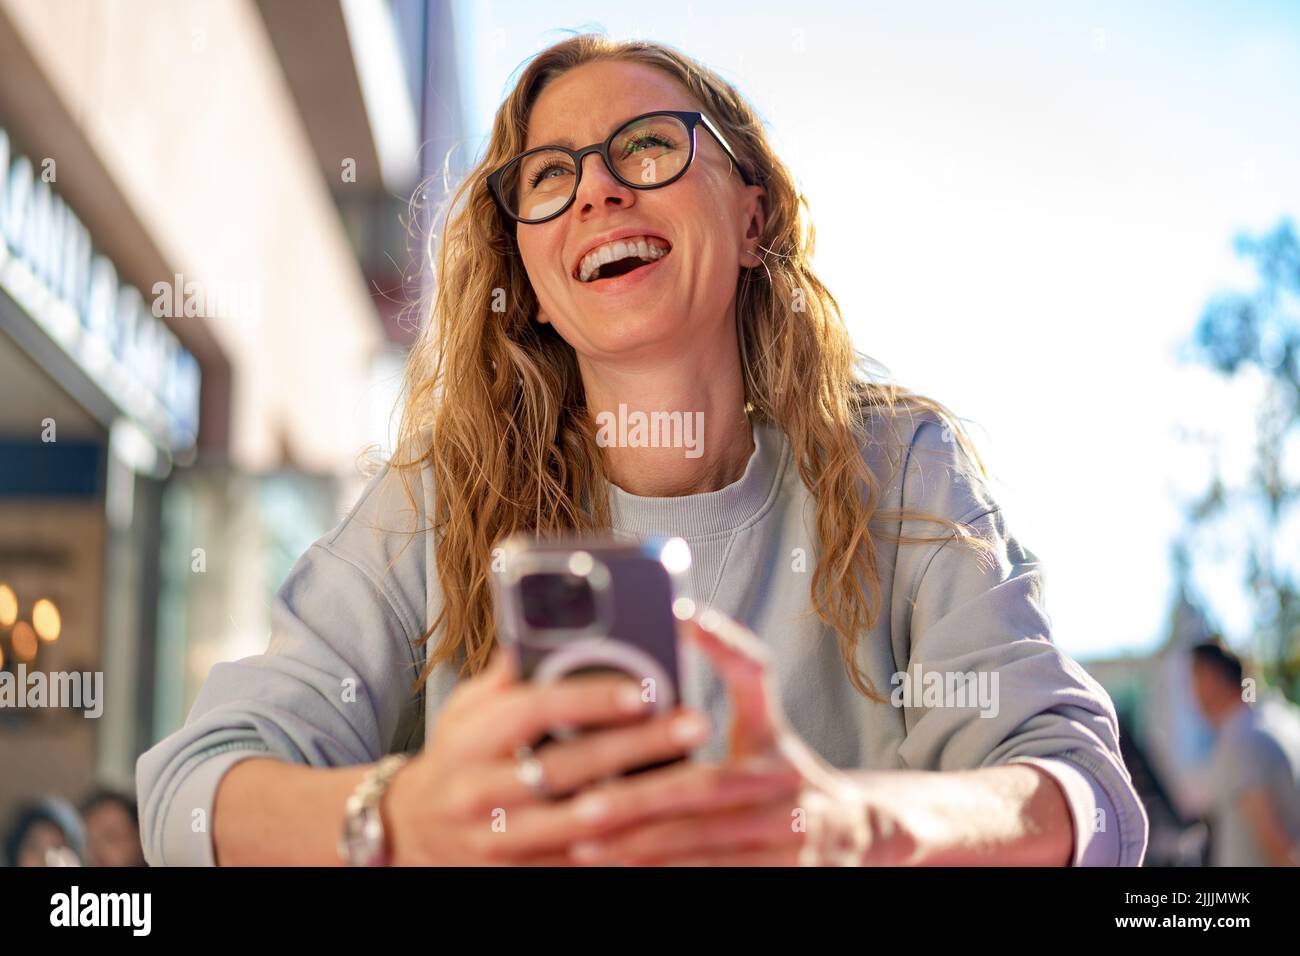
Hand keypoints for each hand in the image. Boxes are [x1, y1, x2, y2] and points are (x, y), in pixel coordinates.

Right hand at [381, 644, 711, 864]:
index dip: (591, 699)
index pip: (534, 711)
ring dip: (641, 799)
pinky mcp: (518, 875)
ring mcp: (497, 841)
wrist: (413, 830)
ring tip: (693, 775)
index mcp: (470, 740)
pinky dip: (621, 846)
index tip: (643, 689)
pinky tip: (663, 825)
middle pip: (567, 767)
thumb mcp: (466, 708)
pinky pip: (577, 864)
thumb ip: (509, 675)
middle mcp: (479, 792)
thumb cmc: (457, 754)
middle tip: (692, 723)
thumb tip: (547, 622)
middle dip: (637, 746)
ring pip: (580, 823)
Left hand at [562, 609, 912, 865]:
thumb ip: (729, 671)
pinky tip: (624, 871)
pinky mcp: (789, 877)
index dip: (718, 649)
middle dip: (641, 798)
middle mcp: (789, 785)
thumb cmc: (787, 771)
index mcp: (775, 738)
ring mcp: (793, 839)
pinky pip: (722, 879)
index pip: (751, 678)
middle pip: (708, 788)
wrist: (862, 835)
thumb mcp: (766, 723)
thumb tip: (679, 614)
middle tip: (584, 805)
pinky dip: (672, 875)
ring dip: (644, 847)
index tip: (668, 636)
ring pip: (709, 845)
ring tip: (585, 846)